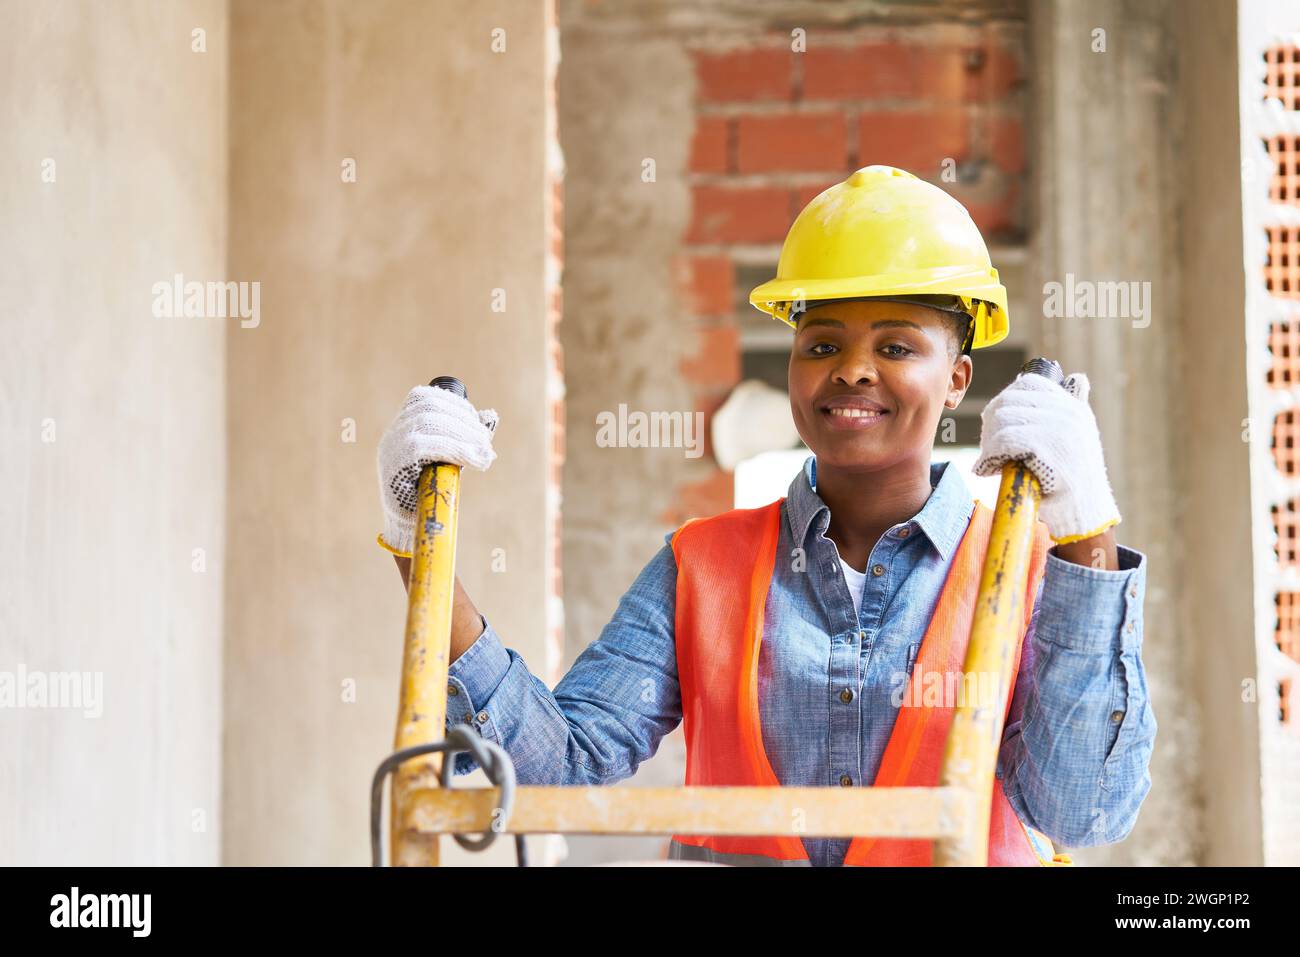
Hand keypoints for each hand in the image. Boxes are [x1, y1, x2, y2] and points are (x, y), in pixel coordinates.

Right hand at [376, 384, 497, 555]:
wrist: (410, 529)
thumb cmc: (431, 492)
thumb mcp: (449, 459)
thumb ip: (465, 437)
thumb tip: (490, 416)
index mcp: (402, 428)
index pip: (422, 398)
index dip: (452, 403)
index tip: (475, 417)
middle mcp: (393, 434)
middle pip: (428, 408)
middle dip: (462, 420)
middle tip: (485, 439)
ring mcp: (391, 448)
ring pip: (429, 423)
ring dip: (463, 434)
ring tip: (485, 452)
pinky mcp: (394, 465)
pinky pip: (427, 446)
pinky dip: (457, 450)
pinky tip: (476, 460)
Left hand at [971, 371, 1119, 544]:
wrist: (1083, 514)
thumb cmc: (1074, 480)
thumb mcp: (1079, 436)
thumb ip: (1071, 409)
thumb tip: (1076, 378)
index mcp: (1073, 407)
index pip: (1027, 385)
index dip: (1004, 402)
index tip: (997, 426)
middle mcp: (1068, 413)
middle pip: (1008, 401)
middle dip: (991, 425)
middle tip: (989, 448)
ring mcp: (1059, 428)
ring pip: (1002, 420)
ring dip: (988, 442)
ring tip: (990, 461)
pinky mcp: (1046, 446)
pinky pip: (1004, 441)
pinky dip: (989, 456)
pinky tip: (989, 469)